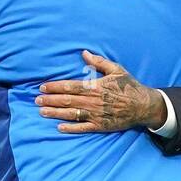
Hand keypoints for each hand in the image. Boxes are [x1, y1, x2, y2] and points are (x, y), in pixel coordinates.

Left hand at [36, 52, 165, 132]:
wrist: (143, 106)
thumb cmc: (129, 86)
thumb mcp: (116, 70)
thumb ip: (99, 62)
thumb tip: (84, 53)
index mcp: (95, 87)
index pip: (69, 86)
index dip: (54, 86)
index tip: (42, 87)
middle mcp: (93, 101)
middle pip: (66, 100)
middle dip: (50, 100)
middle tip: (36, 100)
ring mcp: (96, 115)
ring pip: (71, 114)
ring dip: (55, 113)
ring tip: (42, 112)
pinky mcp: (100, 126)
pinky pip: (82, 128)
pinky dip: (70, 128)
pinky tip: (59, 127)